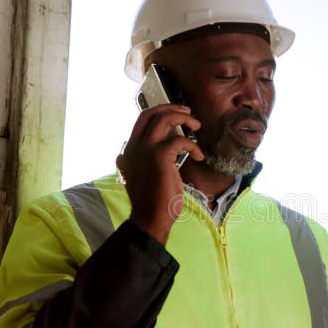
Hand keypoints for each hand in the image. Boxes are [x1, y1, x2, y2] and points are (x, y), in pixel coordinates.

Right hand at [115, 104, 204, 244]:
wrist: (150, 218)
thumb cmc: (151, 201)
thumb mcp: (139, 176)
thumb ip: (136, 162)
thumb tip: (127, 155)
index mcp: (130, 150)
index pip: (142, 120)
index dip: (161, 112)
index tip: (177, 115)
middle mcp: (134, 146)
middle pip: (151, 113)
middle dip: (172, 108)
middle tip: (188, 114)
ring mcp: (145, 149)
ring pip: (164, 119)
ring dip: (184, 119)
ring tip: (197, 127)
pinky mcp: (159, 156)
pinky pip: (181, 140)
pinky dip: (194, 146)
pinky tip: (199, 156)